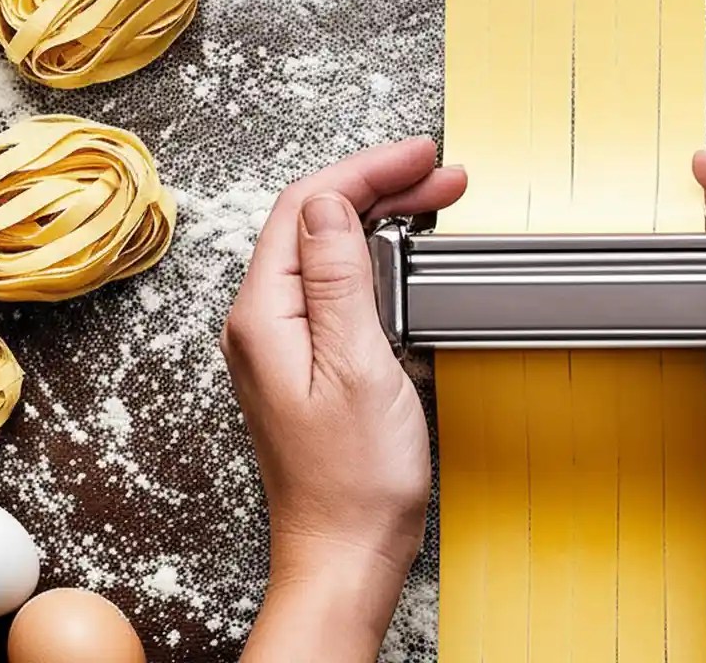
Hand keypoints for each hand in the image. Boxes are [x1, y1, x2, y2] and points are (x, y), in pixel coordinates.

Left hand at [222, 137, 464, 661]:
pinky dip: (377, 260)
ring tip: (434, 203)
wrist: (346, 550)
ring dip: (381, 219)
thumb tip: (331, 204)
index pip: (307, 207)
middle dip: (379, 188)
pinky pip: (337, 288)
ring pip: (329, 251)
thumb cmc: (351, 480)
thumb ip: (338, 279)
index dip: (366, 171)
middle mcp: (264, 322)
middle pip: (316, 223)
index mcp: (264, 315)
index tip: (419, 155)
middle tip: (442, 177)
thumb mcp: (356, 366)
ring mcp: (285, 342)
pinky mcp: (309, 361)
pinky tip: (407, 257)